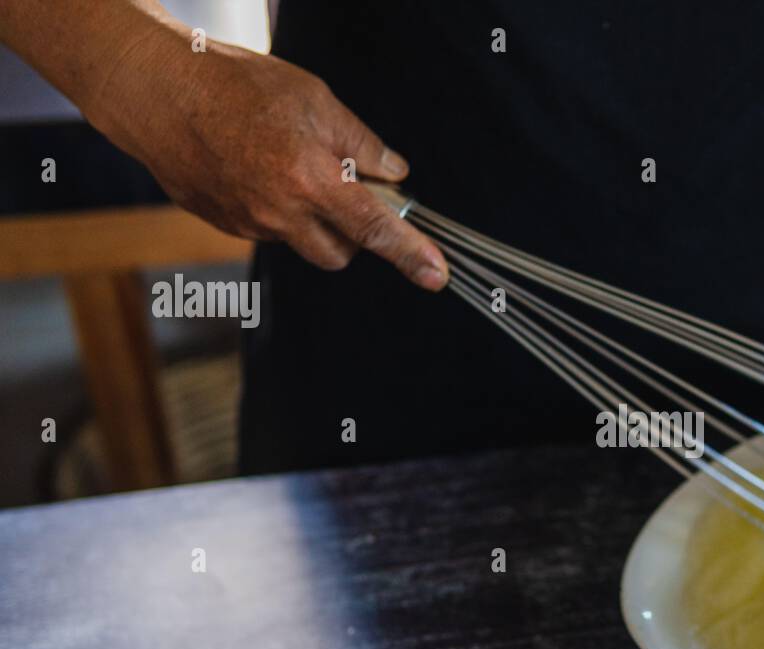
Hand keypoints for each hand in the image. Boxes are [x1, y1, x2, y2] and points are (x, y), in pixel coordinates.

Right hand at [89, 28, 447, 289]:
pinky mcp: (225, 225)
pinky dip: (274, 208)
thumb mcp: (315, 99)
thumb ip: (361, 143)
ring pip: (301, 241)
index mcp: (311, 181)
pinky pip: (266, 229)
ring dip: (310, 218)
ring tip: (287, 164)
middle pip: (339, 254)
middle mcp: (281, 214)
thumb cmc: (237, 86)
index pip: (374, 229)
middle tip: (343, 189)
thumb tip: (394, 173)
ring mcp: (250, 225)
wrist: (156, 92)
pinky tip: (255, 167)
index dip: (410, 254)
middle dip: (352, 234)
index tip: (437, 276)